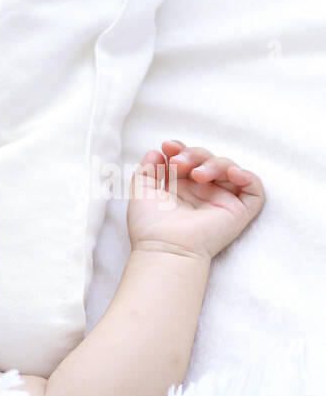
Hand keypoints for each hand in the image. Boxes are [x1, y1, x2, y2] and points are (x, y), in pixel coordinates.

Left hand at [128, 140, 265, 260]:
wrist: (163, 248)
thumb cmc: (149, 226)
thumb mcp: (141, 192)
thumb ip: (147, 170)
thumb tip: (155, 152)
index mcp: (181, 187)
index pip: (189, 160)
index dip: (181, 149)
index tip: (167, 146)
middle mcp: (203, 192)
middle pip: (209, 160)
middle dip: (194, 154)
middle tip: (178, 164)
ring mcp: (222, 201)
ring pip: (230, 169)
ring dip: (214, 164)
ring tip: (197, 174)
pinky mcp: (239, 212)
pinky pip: (254, 189)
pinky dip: (247, 177)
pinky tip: (232, 173)